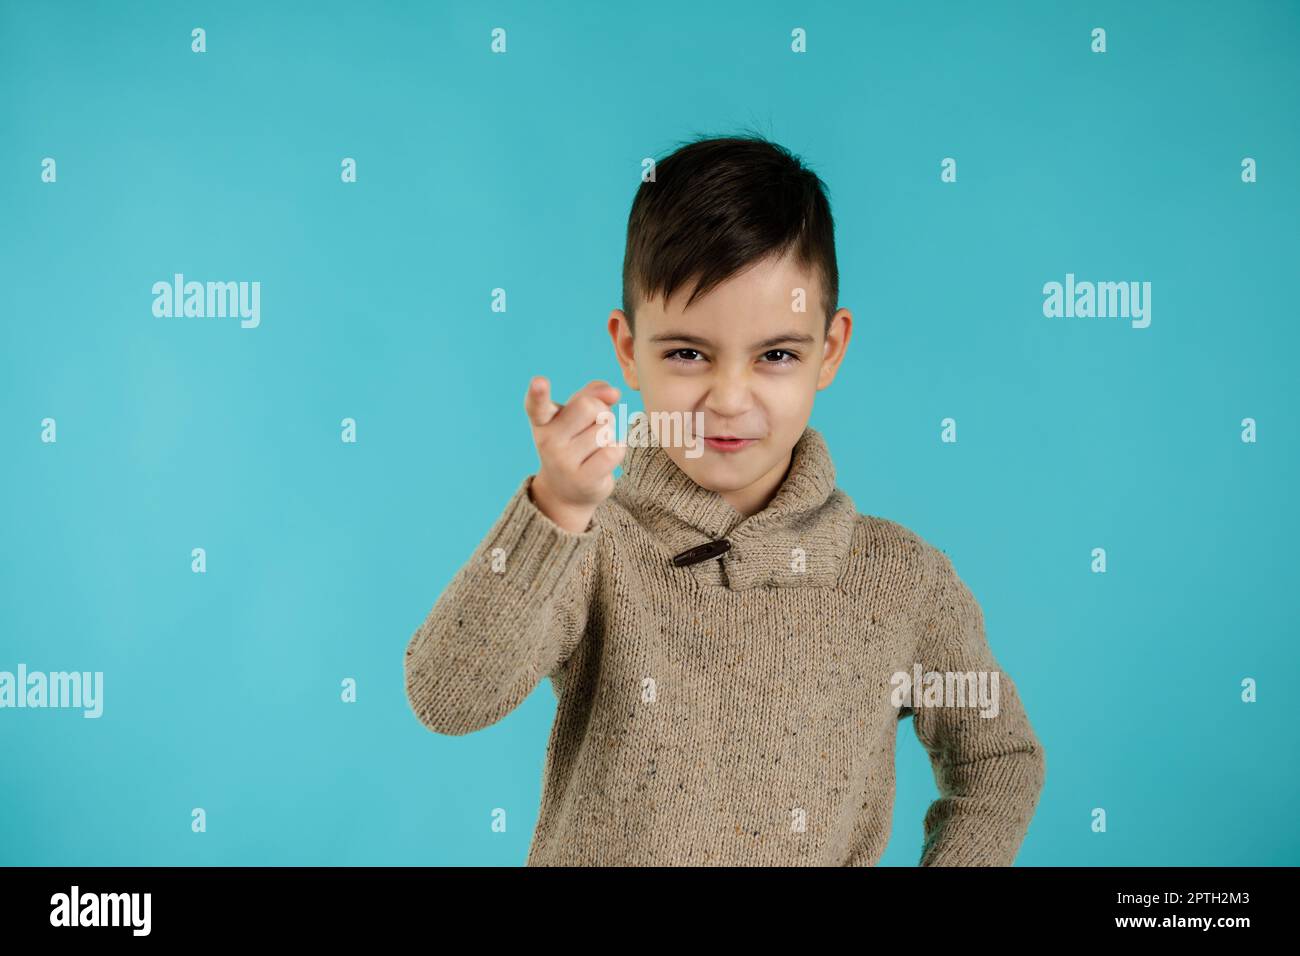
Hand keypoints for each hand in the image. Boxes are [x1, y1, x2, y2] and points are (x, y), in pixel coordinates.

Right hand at [523, 377, 626, 532]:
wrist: (566, 492)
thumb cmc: (574, 442)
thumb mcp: (576, 414)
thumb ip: (592, 393)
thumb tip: (613, 393)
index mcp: (543, 421)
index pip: (537, 405)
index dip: (538, 392)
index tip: (539, 382)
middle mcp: (548, 441)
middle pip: (589, 406)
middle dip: (601, 412)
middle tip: (593, 428)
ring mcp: (564, 462)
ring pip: (606, 430)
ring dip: (609, 435)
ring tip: (594, 448)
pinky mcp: (583, 480)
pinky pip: (615, 451)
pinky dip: (617, 450)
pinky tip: (603, 460)